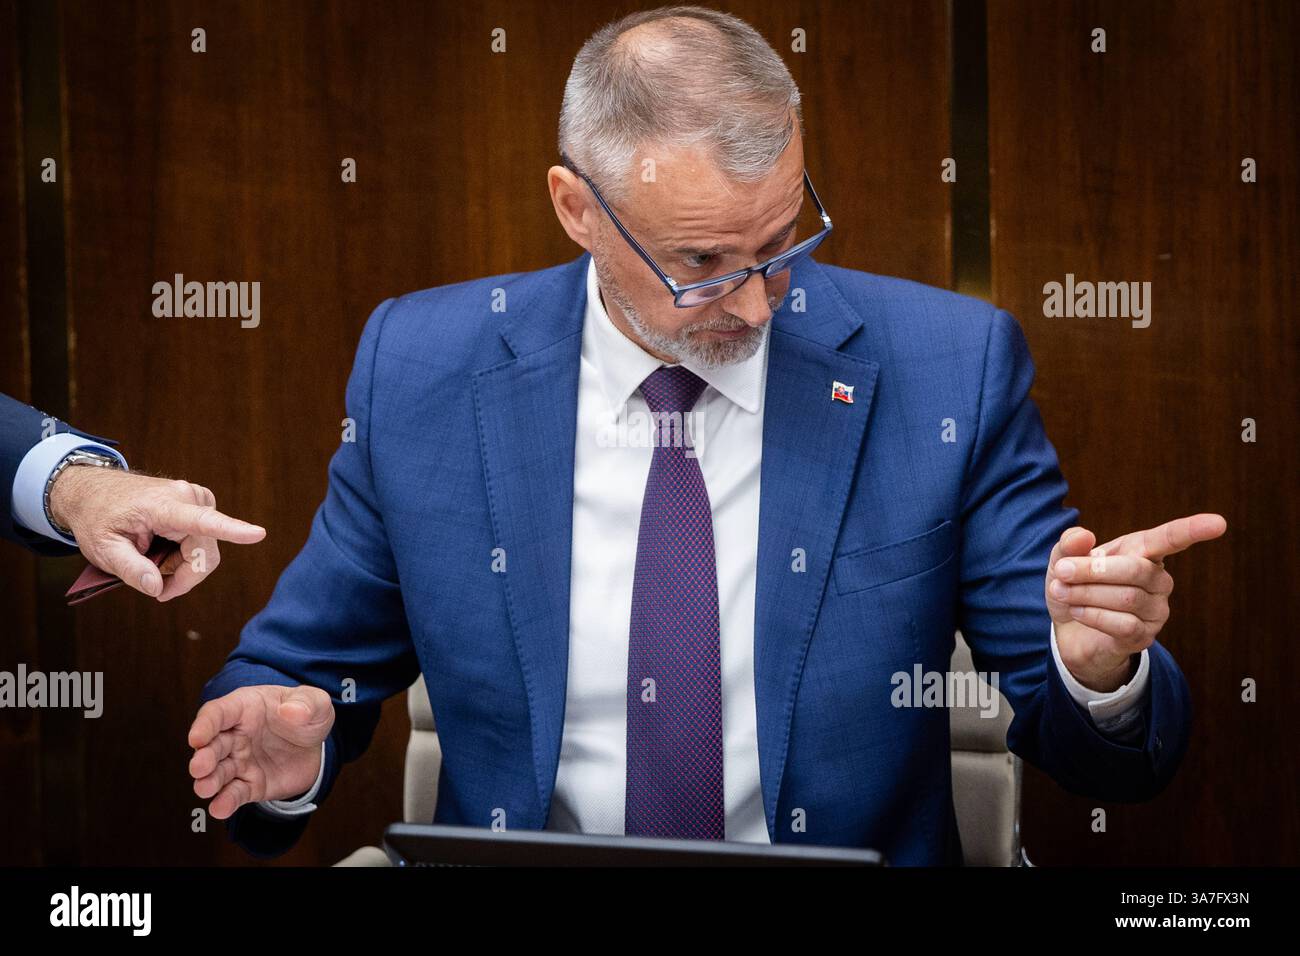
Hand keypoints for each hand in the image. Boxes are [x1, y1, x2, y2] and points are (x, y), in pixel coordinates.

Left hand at [48, 465, 264, 600]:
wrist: (94, 490)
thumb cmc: (97, 517)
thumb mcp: (103, 549)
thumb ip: (130, 570)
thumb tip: (158, 588)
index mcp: (163, 506)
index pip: (203, 522)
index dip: (232, 530)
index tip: (258, 534)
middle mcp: (189, 496)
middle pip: (204, 554)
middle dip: (182, 576)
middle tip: (154, 586)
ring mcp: (198, 497)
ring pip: (206, 550)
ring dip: (182, 564)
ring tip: (151, 557)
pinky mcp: (201, 501)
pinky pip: (205, 540)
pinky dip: (185, 553)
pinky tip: (162, 547)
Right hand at [188, 685, 334, 819]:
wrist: (315, 748)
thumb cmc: (308, 717)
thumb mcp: (317, 703)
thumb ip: (307, 703)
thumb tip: (291, 711)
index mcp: (245, 708)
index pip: (218, 713)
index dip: (204, 725)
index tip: (197, 738)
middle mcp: (236, 735)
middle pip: (212, 745)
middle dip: (204, 757)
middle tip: (199, 768)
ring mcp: (240, 761)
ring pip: (219, 772)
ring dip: (209, 781)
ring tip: (205, 789)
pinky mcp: (250, 785)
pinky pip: (235, 793)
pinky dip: (226, 801)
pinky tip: (220, 808)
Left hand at [1045, 513, 1226, 691]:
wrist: (1069, 630)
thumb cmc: (1073, 586)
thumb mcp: (1062, 561)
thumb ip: (1068, 546)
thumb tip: (1082, 535)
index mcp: (1142, 552)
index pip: (1170, 538)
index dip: (1192, 530)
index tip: (1219, 523)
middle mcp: (1158, 579)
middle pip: (1136, 570)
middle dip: (1093, 570)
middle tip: (1062, 571)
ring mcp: (1155, 610)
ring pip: (1128, 598)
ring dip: (1086, 594)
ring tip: (1062, 591)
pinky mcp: (1144, 636)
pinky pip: (1124, 624)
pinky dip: (1093, 616)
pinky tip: (1078, 612)